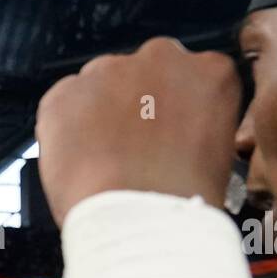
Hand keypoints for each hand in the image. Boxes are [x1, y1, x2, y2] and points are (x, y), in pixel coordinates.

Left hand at [35, 37, 240, 226]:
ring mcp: (108, 70)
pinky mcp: (65, 92)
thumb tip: (171, 134)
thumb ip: (193, 124)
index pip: (189, 76)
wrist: (137, 220)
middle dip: (134, 102)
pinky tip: (78, 161)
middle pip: (141, 72)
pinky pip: (61, 105)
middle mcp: (160, 58)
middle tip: (130, 146)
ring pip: (99, 85)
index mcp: (209, 72)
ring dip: (98, 113)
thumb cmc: (181, 200)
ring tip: (101, 159)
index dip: (171, 108)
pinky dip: (64, 128)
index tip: (164, 131)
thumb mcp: (215, 154)